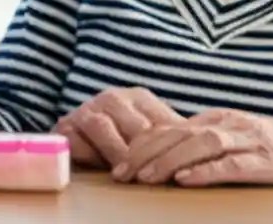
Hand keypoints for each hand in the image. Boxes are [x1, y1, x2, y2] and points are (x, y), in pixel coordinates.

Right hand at [52, 88, 183, 168]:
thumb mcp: (150, 131)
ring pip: (101, 126)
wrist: (78, 129)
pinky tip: (98, 167)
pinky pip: (73, 137)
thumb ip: (173, 136)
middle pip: (132, 124)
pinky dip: (86, 152)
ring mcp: (87, 110)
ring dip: (115, 152)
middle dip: (144, 152)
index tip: (180, 168)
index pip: (159, 122)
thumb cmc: (123, 134)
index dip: (170, 147)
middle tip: (154, 176)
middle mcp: (112, 99)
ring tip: (126, 174)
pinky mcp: (64, 127)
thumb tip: (208, 143)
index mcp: (139, 97)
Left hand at [115, 108, 272, 186]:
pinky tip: (187, 181)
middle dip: (145, 154)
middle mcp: (230, 123)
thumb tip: (169, 160)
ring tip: (146, 178)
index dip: (140, 146)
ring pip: (200, 144)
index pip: (169, 128)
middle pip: (177, 134)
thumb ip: (208, 145)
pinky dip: (207, 171)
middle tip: (121, 175)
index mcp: (219, 119)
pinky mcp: (270, 160)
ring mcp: (251, 140)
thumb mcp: (240, 139)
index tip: (117, 165)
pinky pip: (234, 163)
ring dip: (168, 161)